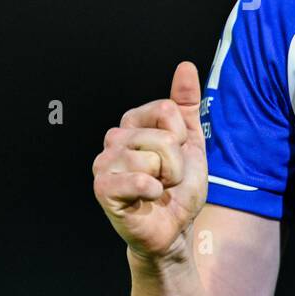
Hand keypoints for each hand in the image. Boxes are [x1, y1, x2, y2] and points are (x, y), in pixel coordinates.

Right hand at [92, 61, 208, 262]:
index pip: (165, 108)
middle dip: (176, 163)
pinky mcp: (103, 188)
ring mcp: (105, 163)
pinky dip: (154, 193)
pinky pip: (140, 180)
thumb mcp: (191, 141)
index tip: (175, 157)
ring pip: (152, 158)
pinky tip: (147, 200)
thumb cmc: (179, 188)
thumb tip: (185, 66)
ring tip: (157, 190)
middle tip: (166, 178)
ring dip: (166, 180)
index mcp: (132, 124)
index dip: (181, 137)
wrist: (174, 229)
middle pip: (162, 135)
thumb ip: (187, 103)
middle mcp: (114, 139)